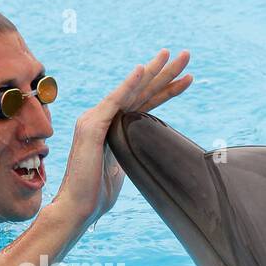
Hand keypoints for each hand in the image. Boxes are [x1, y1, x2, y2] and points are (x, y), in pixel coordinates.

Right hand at [54, 49, 192, 224]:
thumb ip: (133, 152)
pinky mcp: (92, 128)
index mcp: (113, 128)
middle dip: (164, 73)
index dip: (166, 90)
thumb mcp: (125, 168)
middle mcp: (102, 119)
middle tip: (186, 55)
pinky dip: (128, 85)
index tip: (187, 79)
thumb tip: (149, 150)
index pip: (144, 103)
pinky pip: (114, 102)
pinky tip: (142, 71)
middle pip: (140, 92)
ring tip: (171, 55)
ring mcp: (95, 121)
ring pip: (131, 92)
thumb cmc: (97, 195)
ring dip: (152, 72)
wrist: (78, 209)